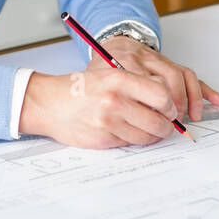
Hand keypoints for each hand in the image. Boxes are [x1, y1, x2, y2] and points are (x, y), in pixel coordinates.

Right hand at [19, 67, 181, 148]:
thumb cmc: (79, 88)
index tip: (170, 108)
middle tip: (166, 124)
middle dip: (166, 125)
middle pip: (159, 121)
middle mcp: (115, 100)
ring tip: (149, 129)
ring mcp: (108, 122)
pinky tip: (128, 131)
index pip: (162, 95)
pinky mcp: (103, 139)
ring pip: (147, 136)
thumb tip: (166, 99)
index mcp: (119, 79)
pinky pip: (130, 143)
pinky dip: (133, 139)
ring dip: (153, 135)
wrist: (48, 103)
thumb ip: (136, 84)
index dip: (170, 105)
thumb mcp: (108, 74)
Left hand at [89, 36, 218, 122]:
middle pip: (167, 77)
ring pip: (181, 76)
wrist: (114, 44)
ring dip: (190, 97)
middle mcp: (146, 59)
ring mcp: (162, 61)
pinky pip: (192, 76)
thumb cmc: (106, 67)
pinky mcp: (173, 64)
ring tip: (191, 116)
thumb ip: (106, 94)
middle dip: (174, 101)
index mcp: (126, 62)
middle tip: (174, 120)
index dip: (153, 102)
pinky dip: (208, 91)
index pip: (144, 81)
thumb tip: (110, 122)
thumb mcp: (98, 78)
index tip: (156, 119)